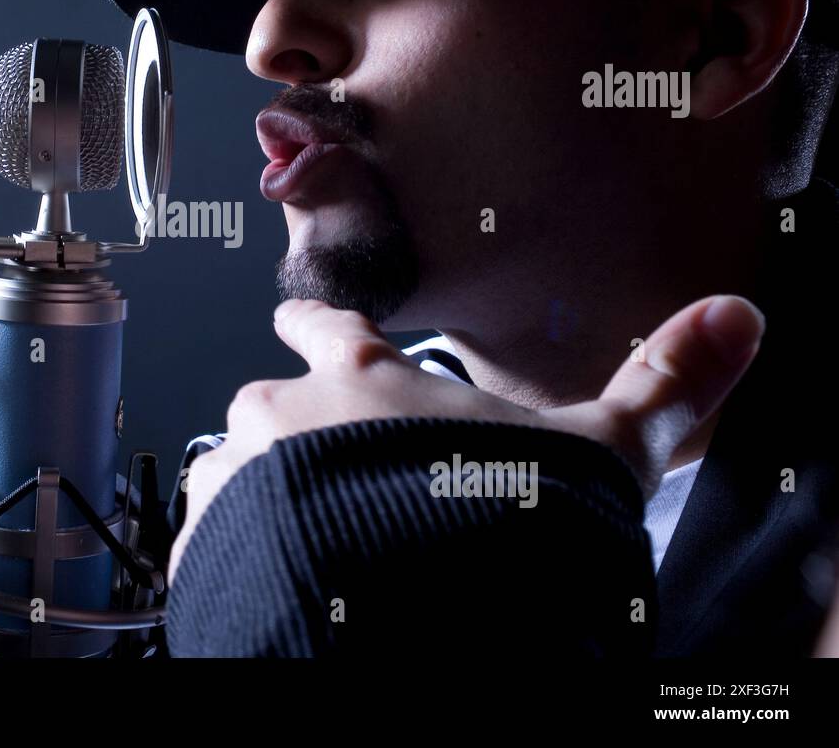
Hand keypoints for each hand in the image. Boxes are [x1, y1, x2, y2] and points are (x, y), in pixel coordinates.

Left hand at [168, 294, 764, 584]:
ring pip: (233, 473)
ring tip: (312, 548)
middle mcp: (284, 414)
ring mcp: (235, 481)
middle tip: (334, 481)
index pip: (326, 327)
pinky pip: (209, 543)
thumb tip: (736, 318)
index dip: (314, 323)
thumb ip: (658, 385)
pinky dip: (236, 559)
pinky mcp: (207, 552)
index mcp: (365, 378)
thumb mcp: (599, 455)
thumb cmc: (499, 529)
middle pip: (273, 405)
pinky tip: (283, 587)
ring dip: (261, 499)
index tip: (295, 319)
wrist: (418, 627)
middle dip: (298, 436)